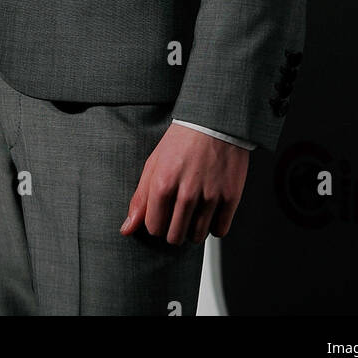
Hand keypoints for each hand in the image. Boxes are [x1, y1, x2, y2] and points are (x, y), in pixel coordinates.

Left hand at [120, 124, 249, 244]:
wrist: (214, 121)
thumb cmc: (182, 140)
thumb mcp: (154, 164)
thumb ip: (140, 199)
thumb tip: (126, 229)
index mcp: (163, 184)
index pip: (154, 228)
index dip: (156, 222)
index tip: (162, 213)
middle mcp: (186, 193)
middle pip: (174, 237)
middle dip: (174, 229)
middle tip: (178, 212)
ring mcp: (210, 196)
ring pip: (197, 236)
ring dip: (193, 228)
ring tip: (194, 209)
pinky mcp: (230, 197)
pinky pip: (220, 231)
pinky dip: (214, 225)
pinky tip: (210, 210)